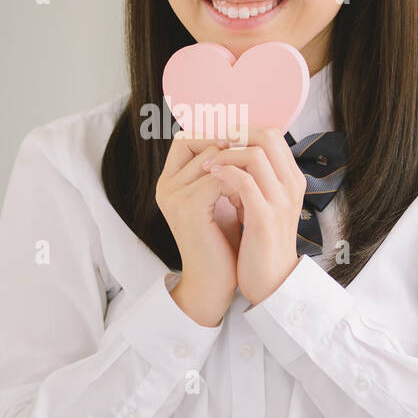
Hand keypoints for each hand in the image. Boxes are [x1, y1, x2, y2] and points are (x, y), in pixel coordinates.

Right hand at [155, 130, 238, 322]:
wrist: (216, 281)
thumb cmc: (222, 240)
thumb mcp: (219, 198)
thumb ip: (221, 170)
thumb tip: (241, 135)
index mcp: (169, 181)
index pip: (185, 137)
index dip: (214, 135)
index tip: (241, 148)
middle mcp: (165, 186)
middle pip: (198, 141)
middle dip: (229, 150)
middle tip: (251, 164)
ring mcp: (173, 196)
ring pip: (212, 158)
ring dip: (238, 167)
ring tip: (251, 185)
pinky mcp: (188, 209)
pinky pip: (218, 179)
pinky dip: (238, 184)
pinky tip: (249, 198)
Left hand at [202, 127, 304, 304]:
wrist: (271, 281)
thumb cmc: (261, 242)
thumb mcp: (262, 203)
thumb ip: (253, 179)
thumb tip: (228, 154)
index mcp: (291, 178)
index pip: (271, 134)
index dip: (242, 129)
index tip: (218, 138)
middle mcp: (291, 184)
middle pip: (266, 136)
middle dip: (233, 134)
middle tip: (210, 144)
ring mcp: (280, 200)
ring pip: (255, 155)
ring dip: (225, 153)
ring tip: (206, 164)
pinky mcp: (265, 218)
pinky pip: (244, 183)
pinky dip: (224, 173)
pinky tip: (210, 176)